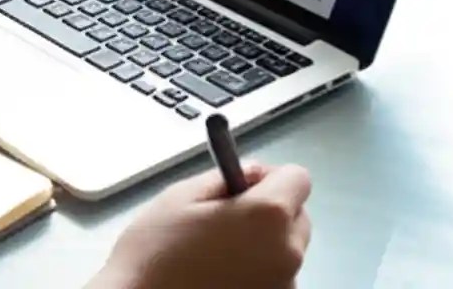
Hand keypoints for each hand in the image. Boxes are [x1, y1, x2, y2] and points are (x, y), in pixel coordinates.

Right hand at [88, 163, 311, 288]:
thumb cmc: (154, 254)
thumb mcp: (179, 197)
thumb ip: (223, 178)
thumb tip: (250, 174)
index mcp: (268, 216)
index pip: (297, 178)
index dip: (270, 176)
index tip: (243, 185)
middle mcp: (287, 253)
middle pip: (297, 217)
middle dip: (269, 211)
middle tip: (226, 219)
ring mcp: (283, 286)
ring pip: (285, 250)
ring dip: (263, 244)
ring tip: (216, 252)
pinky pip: (273, 278)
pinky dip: (256, 272)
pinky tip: (220, 275)